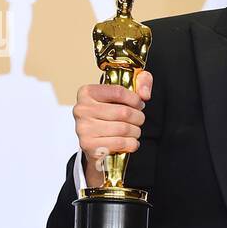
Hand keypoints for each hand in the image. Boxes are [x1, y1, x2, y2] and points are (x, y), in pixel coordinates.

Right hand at [74, 71, 152, 185]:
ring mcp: (83, 128)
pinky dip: (131, 144)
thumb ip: (141, 82)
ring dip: (135, 131)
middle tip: (138, 120)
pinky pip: (120, 143)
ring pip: (124, 129)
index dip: (135, 99)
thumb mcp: (123, 93)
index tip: (139, 104)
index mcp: (87, 92)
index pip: (118, 92)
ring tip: (133, 131)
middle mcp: (82, 109)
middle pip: (123, 112)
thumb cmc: (109, 116)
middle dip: (138, 117)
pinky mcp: (89, 145)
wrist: (95, 142)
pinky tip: (129, 142)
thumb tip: (144, 94)